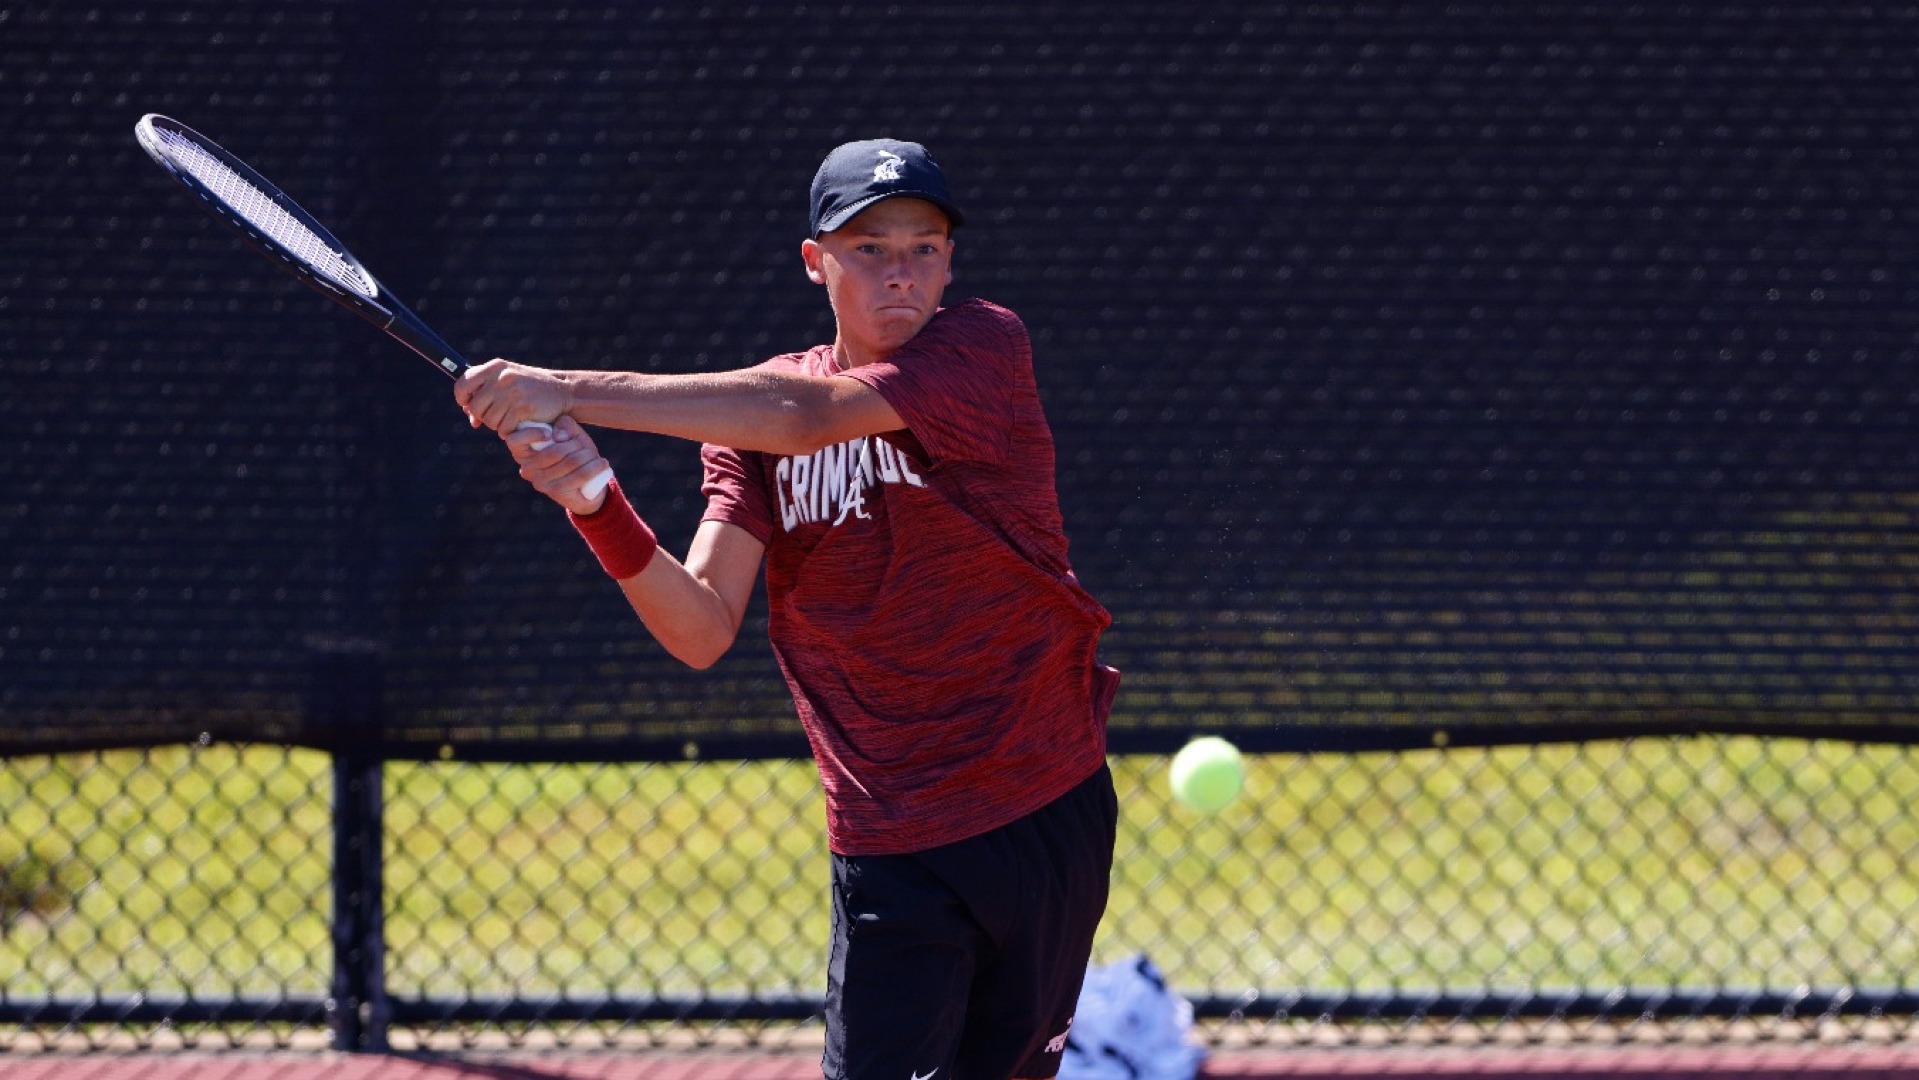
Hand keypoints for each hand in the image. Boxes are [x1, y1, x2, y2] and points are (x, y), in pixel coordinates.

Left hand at [455, 359, 571, 433]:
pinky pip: (504, 429)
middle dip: (483, 417)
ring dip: (498, 425)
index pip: (463, 384)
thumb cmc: (531, 389)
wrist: (563, 392)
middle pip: (475, 407)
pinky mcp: (523, 407)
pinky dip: (509, 431)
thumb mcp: (508, 382)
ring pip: (489, 421)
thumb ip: (486, 394)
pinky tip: (519, 424)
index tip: (468, 405)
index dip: (462, 399)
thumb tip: (471, 419)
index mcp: (495, 367)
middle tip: (497, 416)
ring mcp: (513, 392)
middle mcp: (502, 377)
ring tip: (511, 418)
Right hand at [505, 415, 613, 514]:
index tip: (550, 432)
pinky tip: (602, 463)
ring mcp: (540, 482)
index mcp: (523, 451)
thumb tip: (557, 436)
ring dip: (588, 456)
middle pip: (555, 451)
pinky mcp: (555, 492)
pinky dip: (595, 467)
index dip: (532, 433)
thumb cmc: (574, 452)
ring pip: (571, 462)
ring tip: (594, 456)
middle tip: (584, 446)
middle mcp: (527, 468)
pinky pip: (579, 475)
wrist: (587, 484)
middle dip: (576, 444)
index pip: (515, 440)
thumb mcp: (570, 433)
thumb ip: (564, 425)